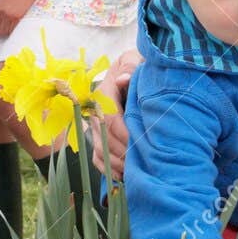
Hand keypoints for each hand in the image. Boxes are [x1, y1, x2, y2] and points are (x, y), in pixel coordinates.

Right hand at [89, 49, 141, 180]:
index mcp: (103, 93)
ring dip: (115, 164)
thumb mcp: (134, 61)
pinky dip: (108, 170)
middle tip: (142, 164)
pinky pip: (97, 158)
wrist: (129, 71)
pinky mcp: (97, 137)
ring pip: (99, 150)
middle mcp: (95, 112)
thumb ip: (131, 68)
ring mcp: (94, 126)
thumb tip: (124, 79)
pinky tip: (123, 177)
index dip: (125, 134)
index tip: (142, 144)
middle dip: (122, 153)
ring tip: (134, 173)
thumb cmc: (136, 67)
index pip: (110, 119)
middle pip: (104, 138)